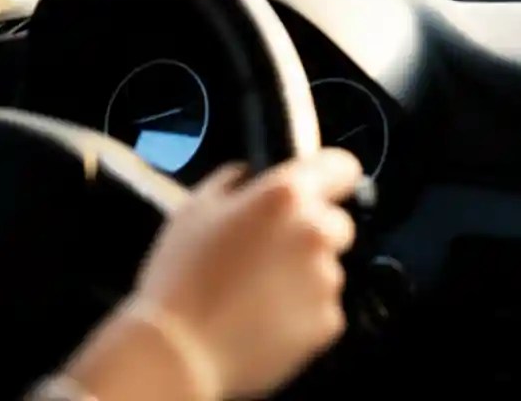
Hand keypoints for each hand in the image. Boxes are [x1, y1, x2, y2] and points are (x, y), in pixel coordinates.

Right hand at [62, 149, 362, 399]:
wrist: (179, 354)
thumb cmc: (179, 281)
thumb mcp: (193, 211)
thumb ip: (232, 181)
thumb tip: (248, 174)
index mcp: (285, 196)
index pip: (341, 166)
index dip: (330, 176)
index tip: (320, 186)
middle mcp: (314, 232)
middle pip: (337, 222)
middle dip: (310, 232)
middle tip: (269, 251)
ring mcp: (326, 279)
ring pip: (328, 267)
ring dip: (303, 274)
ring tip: (256, 291)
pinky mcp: (328, 320)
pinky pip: (323, 306)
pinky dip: (302, 310)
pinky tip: (264, 316)